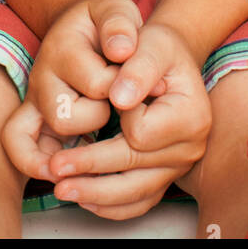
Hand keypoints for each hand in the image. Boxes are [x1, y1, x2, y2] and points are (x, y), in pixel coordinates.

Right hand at [2, 0, 156, 184]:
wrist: (81, 23)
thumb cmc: (104, 22)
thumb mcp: (116, 10)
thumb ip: (120, 25)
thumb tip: (123, 50)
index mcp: (63, 49)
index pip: (96, 84)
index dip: (123, 88)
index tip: (137, 78)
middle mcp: (42, 76)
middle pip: (65, 118)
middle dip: (99, 116)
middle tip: (115, 104)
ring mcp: (35, 99)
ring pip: (45, 137)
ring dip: (80, 140)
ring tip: (99, 134)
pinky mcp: (34, 116)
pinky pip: (19, 148)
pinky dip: (36, 165)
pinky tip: (61, 174)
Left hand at [45, 19, 211, 220]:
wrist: (169, 59)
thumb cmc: (160, 48)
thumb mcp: (153, 43)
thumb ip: (138, 67)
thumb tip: (119, 98)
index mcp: (192, 116)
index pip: (141, 133)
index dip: (119, 117)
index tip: (111, 96)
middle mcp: (189, 148)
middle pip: (133, 167)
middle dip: (91, 167)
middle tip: (54, 167)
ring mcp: (177, 166)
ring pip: (134, 193)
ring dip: (95, 193)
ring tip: (61, 189)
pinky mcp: (164, 177)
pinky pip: (138, 203)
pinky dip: (110, 205)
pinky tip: (83, 198)